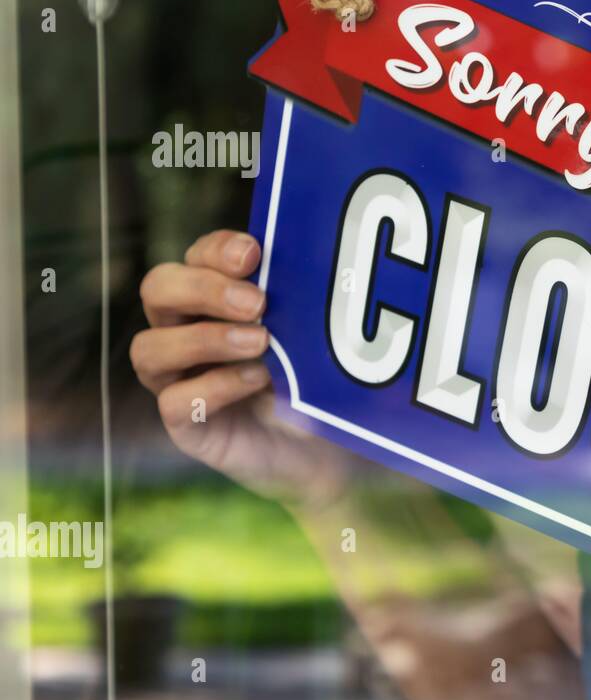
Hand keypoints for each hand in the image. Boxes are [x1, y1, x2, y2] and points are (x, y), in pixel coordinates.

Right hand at [131, 229, 359, 502]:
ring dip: (204, 338)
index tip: (254, 254)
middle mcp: (187, 333)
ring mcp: (181, 381)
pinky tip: (256, 381)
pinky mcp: (189, 427)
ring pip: (149, 348)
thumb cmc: (320, 380)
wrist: (331, 450)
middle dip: (203, 288)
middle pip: (157, 289)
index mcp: (215, 299)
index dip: (216, 250)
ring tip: (260, 343)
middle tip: (256, 303)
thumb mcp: (314, 334)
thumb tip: (309, 265)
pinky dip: (214, 387)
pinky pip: (174, 403)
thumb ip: (299, 301)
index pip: (195, 257)